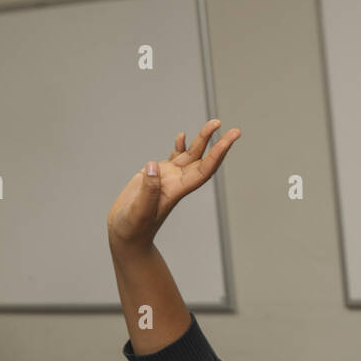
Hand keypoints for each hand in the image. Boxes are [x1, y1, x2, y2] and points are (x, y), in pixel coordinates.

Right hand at [106, 119, 239, 249]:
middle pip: (203, 160)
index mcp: (177, 190)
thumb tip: (153, 167)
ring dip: (202, 140)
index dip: (217, 153)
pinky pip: (174, 159)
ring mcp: (168, 179)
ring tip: (214, 123)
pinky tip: (182, 136)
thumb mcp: (139, 211)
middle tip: (233, 129)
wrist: (127, 237)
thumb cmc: (132, 229)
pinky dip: (179, 147)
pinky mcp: (157, 177)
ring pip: (190, 156)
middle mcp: (177, 183)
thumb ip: (148, 190)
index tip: (228, 139)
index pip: (203, 169)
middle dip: (218, 144)